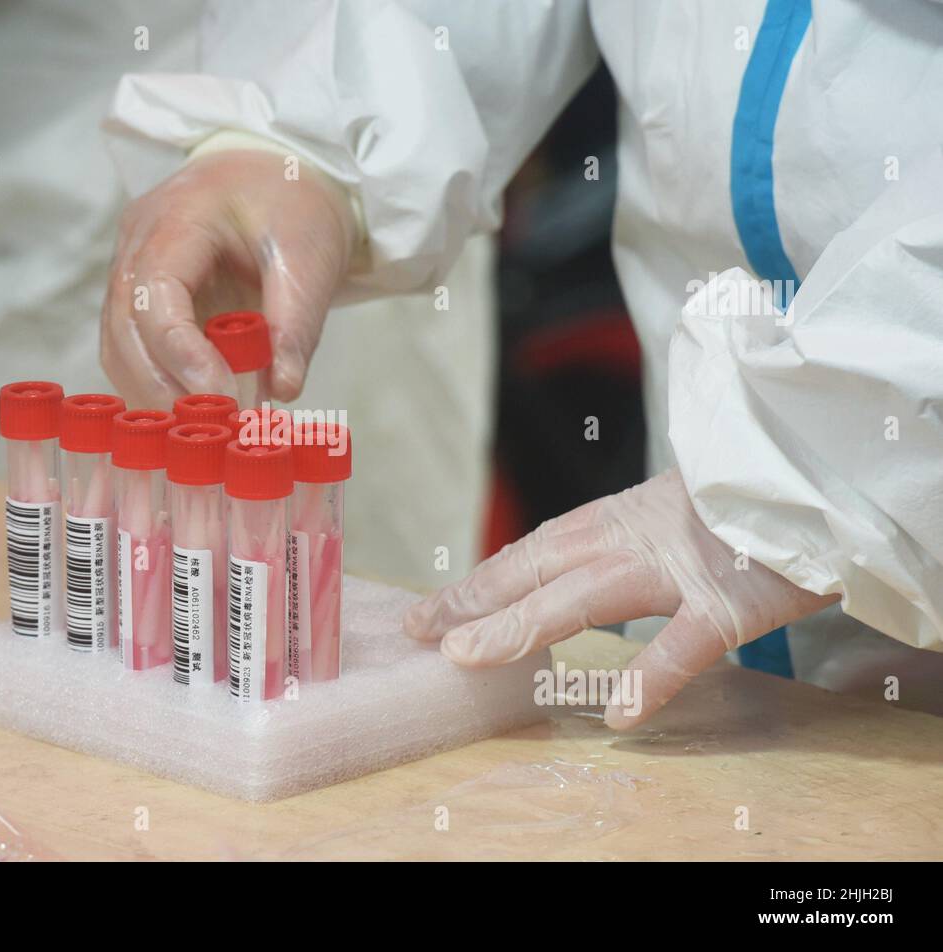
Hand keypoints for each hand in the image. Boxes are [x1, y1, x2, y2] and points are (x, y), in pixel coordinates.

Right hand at [100, 149, 356, 407]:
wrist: (278, 172)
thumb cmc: (293, 204)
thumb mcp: (310, 257)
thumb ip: (297, 323)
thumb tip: (283, 389)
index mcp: (177, 217)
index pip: (155, 295)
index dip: (181, 353)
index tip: (223, 397)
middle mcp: (137, 242)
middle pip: (124, 328)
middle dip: (163, 387)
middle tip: (212, 430)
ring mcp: (130, 268)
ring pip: (118, 346)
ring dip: (154, 394)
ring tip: (205, 429)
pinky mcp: (140, 297)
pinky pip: (132, 350)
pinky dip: (157, 386)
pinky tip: (192, 413)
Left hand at [404, 469, 837, 727]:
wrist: (823, 467)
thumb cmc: (750, 502)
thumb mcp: (672, 515)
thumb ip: (622, 545)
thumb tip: (565, 577)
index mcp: (621, 519)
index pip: (534, 552)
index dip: (480, 581)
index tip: (429, 611)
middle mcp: (637, 537)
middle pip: (540, 569)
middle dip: (476, 601)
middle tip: (420, 630)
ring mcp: (682, 566)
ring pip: (588, 595)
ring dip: (524, 625)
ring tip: (470, 656)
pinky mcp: (736, 597)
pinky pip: (688, 640)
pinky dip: (653, 674)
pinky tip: (619, 713)